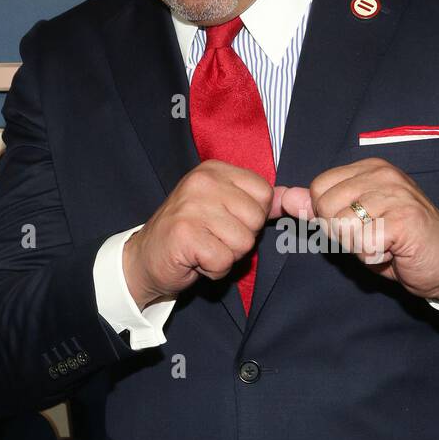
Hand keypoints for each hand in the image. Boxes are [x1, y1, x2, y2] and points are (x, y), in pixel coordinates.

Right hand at [123, 161, 289, 308]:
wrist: (145, 258)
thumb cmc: (189, 234)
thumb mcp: (223, 209)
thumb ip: (257, 202)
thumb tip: (293, 197)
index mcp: (214, 170)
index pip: (264, 193)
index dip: (252, 218)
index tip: (226, 222)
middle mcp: (202, 182)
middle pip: (255, 219)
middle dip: (240, 239)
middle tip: (212, 238)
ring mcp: (191, 206)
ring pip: (243, 242)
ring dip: (226, 256)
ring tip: (203, 248)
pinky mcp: (185, 233)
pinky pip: (224, 260)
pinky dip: (214, 269)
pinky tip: (196, 260)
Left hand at [275, 158, 438, 300]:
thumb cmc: (401, 245)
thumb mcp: (354, 225)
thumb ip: (320, 210)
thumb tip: (285, 198)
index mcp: (368, 169)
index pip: (317, 188)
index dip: (330, 217)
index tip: (360, 226)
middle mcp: (382, 173)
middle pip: (324, 206)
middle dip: (342, 233)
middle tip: (374, 237)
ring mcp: (394, 193)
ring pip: (340, 225)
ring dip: (358, 246)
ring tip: (384, 243)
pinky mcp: (403, 218)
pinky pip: (361, 242)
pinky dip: (372, 256)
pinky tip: (393, 252)